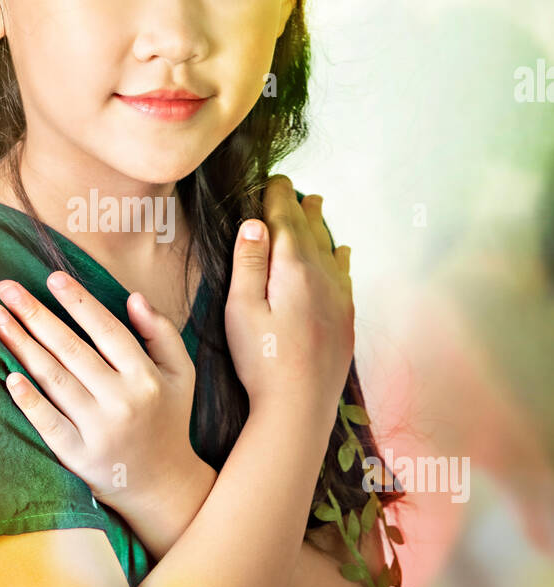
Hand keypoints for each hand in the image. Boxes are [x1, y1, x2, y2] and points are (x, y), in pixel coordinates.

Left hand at [0, 270, 206, 517]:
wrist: (162, 487)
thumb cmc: (167, 419)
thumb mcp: (180, 375)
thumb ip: (161, 333)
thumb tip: (133, 297)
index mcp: (146, 377)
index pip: (107, 330)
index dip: (78, 302)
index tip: (51, 277)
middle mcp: (123, 401)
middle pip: (72, 350)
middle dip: (35, 314)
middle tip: (5, 288)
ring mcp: (99, 430)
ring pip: (55, 379)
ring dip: (20, 344)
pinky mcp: (78, 457)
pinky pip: (49, 424)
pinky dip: (29, 400)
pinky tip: (9, 376)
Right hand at [224, 175, 353, 416]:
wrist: (301, 408)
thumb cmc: (262, 361)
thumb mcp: (241, 309)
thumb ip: (249, 263)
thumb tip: (256, 222)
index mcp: (294, 269)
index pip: (285, 219)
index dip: (277, 195)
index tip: (272, 178)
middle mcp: (324, 276)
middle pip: (311, 229)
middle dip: (298, 206)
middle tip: (291, 186)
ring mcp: (339, 297)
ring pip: (330, 247)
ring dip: (320, 225)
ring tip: (316, 205)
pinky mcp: (345, 318)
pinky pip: (344, 273)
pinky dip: (338, 255)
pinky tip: (341, 253)